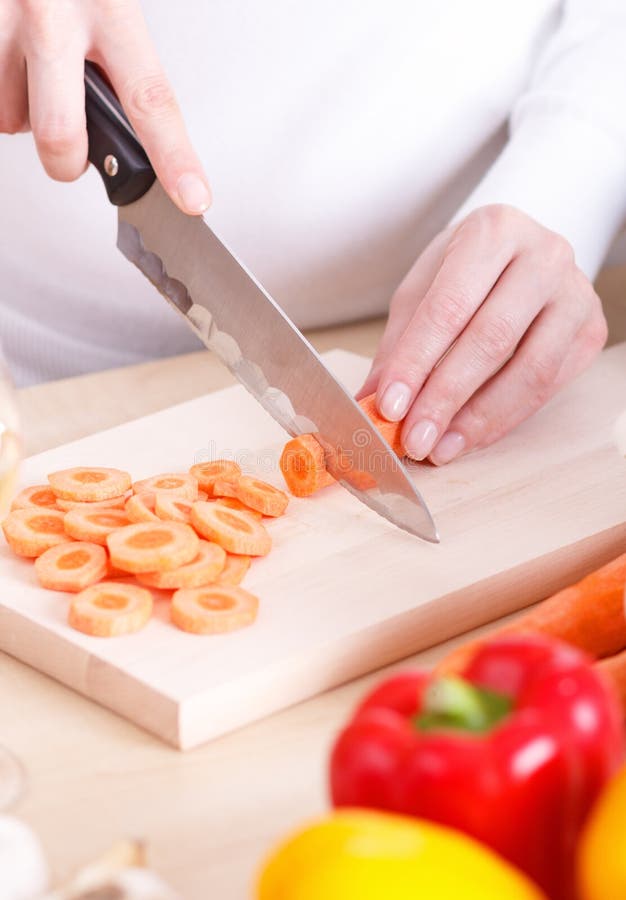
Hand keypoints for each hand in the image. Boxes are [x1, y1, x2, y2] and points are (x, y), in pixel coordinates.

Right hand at [0, 0, 209, 213]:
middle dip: (66, 160)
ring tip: (27, 63)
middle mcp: (52, 12)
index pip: (152, 99)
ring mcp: (1, 18)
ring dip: (20, 108)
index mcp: (110, 3)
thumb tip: (129, 116)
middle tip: (72, 150)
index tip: (193, 197)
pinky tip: (7, 54)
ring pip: (9, 118)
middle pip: (61, 136)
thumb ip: (118, 45)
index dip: (175, 157)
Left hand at [357, 205, 606, 463]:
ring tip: (439, 448)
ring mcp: (576, 293)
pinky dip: (504, 419)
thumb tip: (371, 402)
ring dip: (478, 419)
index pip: (449, 305)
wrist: (520, 256)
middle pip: (492, 339)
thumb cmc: (464, 272)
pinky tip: (469, 438)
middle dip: (445, 397)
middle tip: (413, 439)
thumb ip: (399, 344)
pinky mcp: (590, 331)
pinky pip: (548, 387)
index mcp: (493, 232)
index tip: (390, 406)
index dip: (416, 361)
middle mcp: (544, 255)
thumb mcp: (421, 292)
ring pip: (529, 369)